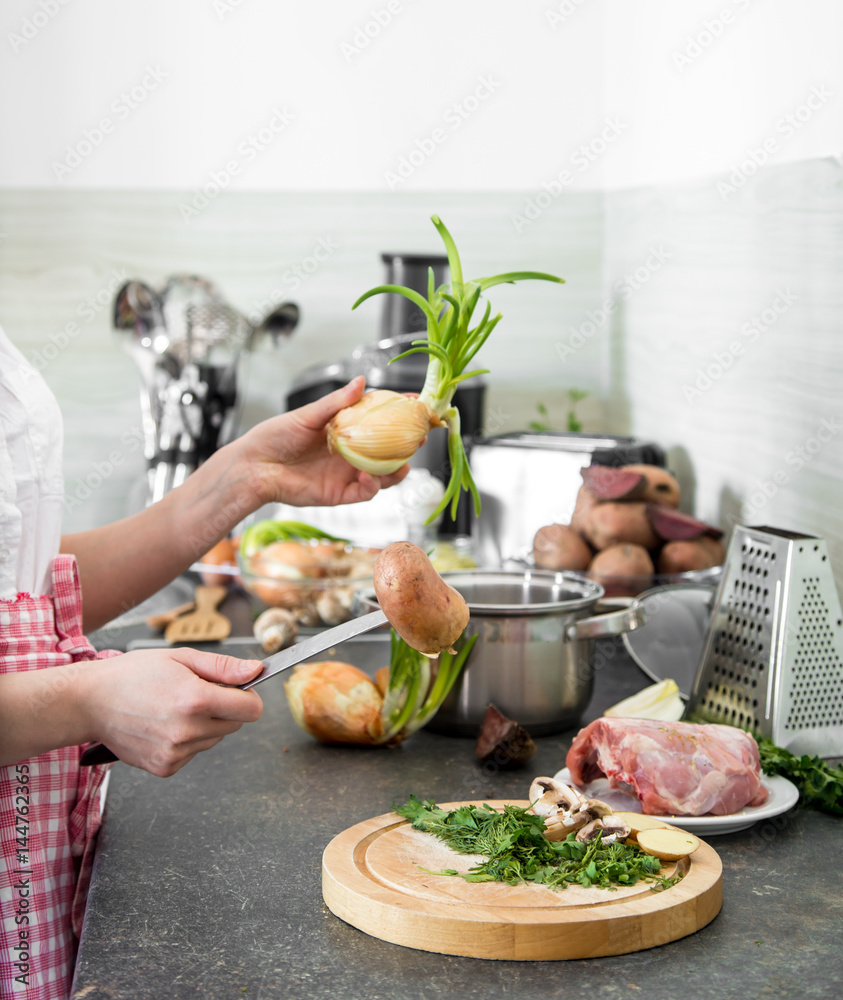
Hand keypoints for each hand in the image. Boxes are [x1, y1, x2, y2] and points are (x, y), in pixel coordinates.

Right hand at [80, 649, 263, 775]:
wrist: (90, 701)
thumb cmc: (133, 674)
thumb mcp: (181, 657)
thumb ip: (223, 666)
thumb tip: (256, 671)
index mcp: (195, 700)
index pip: (251, 710)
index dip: (248, 697)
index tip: (237, 690)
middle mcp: (187, 731)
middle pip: (235, 725)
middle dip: (224, 708)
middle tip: (194, 693)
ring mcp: (175, 753)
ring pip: (214, 739)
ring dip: (204, 724)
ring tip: (173, 707)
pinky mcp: (164, 767)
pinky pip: (193, 753)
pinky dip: (186, 741)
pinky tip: (163, 725)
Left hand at [237, 377, 410, 507]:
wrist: (254, 466)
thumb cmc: (275, 436)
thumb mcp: (307, 415)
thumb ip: (336, 403)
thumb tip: (361, 381)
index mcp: (345, 429)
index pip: (379, 421)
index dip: (399, 414)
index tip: (416, 405)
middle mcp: (350, 452)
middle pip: (388, 451)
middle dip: (407, 445)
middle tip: (420, 436)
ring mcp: (346, 474)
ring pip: (382, 475)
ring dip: (396, 470)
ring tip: (403, 463)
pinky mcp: (339, 494)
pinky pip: (364, 492)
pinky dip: (372, 486)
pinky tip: (370, 477)